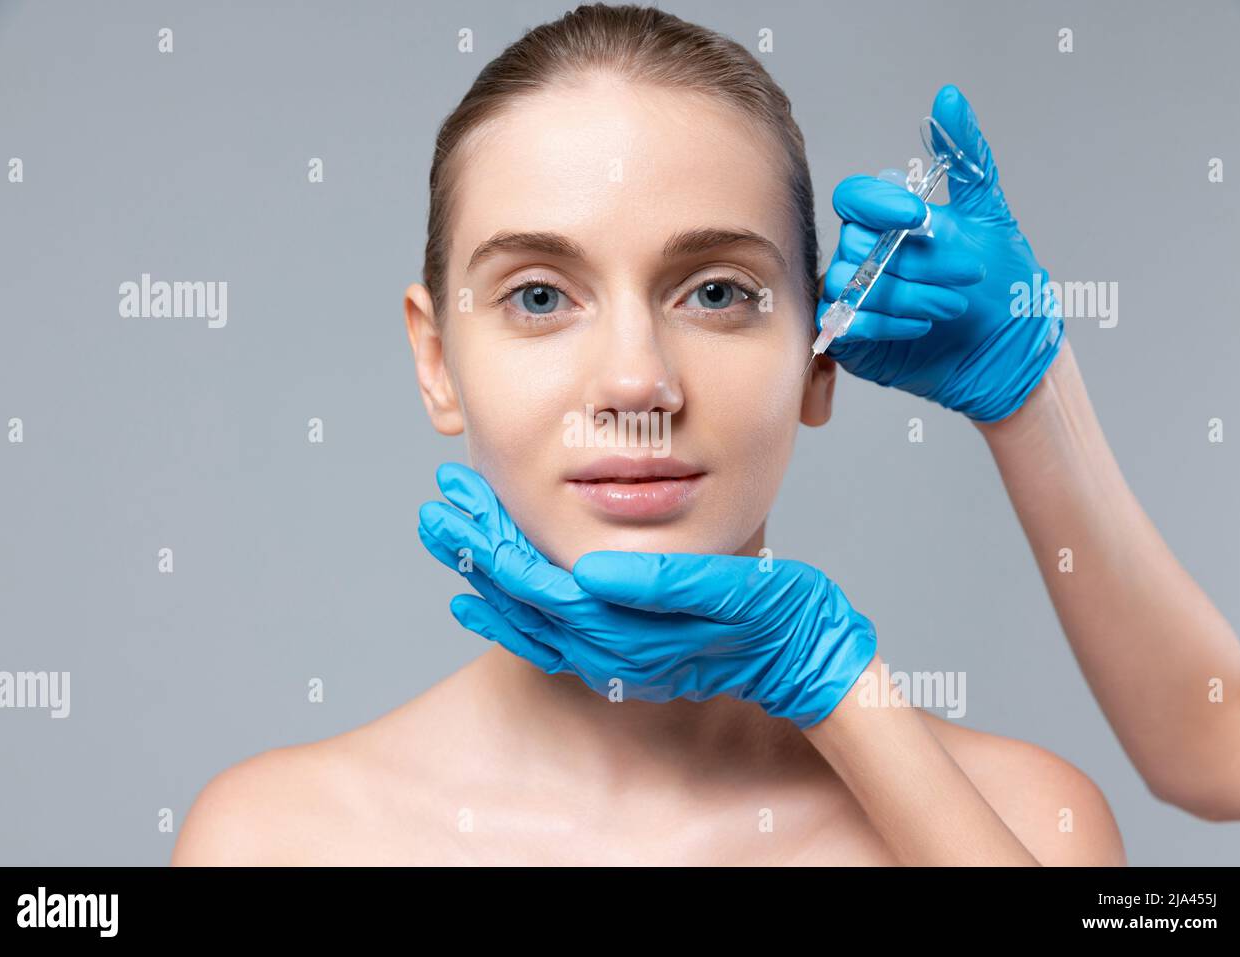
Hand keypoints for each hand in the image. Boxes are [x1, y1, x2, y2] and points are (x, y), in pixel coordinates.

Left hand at [417, 463, 877, 728]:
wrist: (806, 658)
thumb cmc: (778, 613)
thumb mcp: (730, 587)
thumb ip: (660, 584)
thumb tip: (588, 572)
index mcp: (631, 633)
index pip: (542, 587)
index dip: (496, 543)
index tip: (459, 503)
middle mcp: (611, 656)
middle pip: (523, 602)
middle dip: (476, 552)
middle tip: (434, 511)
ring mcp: (612, 662)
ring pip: (527, 621)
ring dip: (483, 578)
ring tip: (446, 539)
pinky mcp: (619, 660)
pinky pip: (546, 644)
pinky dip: (506, 620)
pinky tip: (476, 603)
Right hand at [820, 84, 1063, 422]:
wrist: (1013, 353)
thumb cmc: (1005, 286)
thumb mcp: (991, 214)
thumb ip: (965, 157)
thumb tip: (948, 98)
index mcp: (890, 221)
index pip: (854, 199)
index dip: (880, 204)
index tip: (921, 216)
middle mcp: (866, 255)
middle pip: (856, 243)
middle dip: (915, 257)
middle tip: (970, 270)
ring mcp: (855, 297)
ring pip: (851, 284)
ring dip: (905, 292)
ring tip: (954, 304)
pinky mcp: (854, 340)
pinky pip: (846, 323)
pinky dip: (884, 323)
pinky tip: (925, 324)